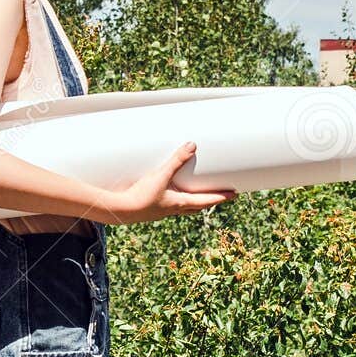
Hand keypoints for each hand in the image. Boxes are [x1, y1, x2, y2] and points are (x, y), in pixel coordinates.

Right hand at [104, 142, 235, 223]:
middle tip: (221, 196)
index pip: (206, 200)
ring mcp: (163, 210)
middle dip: (210, 200)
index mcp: (180, 203)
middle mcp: (174, 209)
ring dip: (193, 202)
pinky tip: (170, 195)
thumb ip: (176, 160)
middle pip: (198, 206)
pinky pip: (170, 204)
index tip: (234, 195)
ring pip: (185, 207)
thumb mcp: (161, 175)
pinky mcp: (152, 208)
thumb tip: (192, 146)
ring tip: (198, 195)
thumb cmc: (142, 196)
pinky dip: (176, 200)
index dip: (221, 197)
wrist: (121, 210)